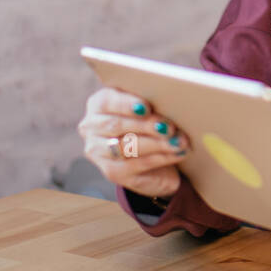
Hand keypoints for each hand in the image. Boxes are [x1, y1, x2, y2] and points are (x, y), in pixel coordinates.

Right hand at [78, 86, 190, 200]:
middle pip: (117, 125)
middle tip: (170, 127)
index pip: (107, 102)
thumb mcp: (148, 107)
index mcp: (99, 103)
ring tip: (179, 142)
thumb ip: (150, 100)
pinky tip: (177, 153)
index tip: (147, 107)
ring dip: (157, 144)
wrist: (152, 157)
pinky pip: (137, 164)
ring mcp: (98, 152)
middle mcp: (92, 127)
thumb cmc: (150, 121)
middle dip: (146, 126)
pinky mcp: (111, 172)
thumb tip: (168, 98)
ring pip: (127, 146)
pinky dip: (160, 158)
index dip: (127, 104)